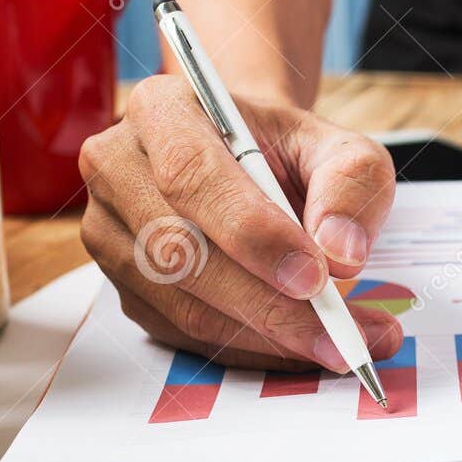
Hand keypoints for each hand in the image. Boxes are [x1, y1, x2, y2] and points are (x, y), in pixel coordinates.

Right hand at [79, 77, 402, 371]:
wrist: (249, 164)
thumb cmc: (287, 152)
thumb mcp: (337, 145)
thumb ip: (350, 184)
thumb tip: (342, 254)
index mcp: (162, 110)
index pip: (191, 175)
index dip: (252, 233)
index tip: (316, 277)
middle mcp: (118, 168)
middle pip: (182, 253)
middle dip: (271, 306)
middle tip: (345, 337)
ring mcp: (112, 233)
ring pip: (184, 306)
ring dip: (268, 339)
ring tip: (344, 348)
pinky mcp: (125, 288)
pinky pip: (186, 335)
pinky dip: (252, 351)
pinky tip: (303, 350)